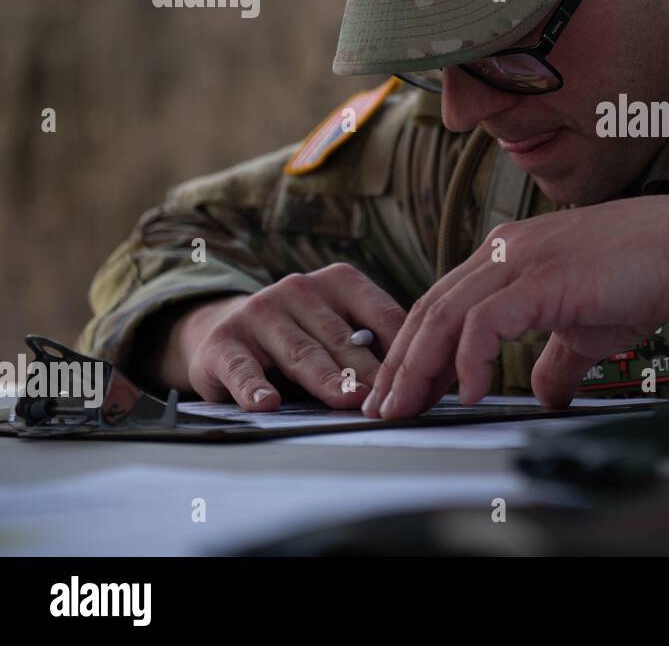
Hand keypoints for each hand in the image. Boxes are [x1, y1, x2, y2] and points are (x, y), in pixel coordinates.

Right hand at [161, 263, 405, 410]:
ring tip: (347, 401)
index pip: (382, 315)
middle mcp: (300, 289)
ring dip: (326, 379)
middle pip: (344, 339)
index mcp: (340, 282)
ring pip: (302, 353)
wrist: (222, 334)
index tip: (425, 379)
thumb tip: (428, 379)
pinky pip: (244, 369)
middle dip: (369, 372)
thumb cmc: (300, 338)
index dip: (404, 350)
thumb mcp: (338, 330)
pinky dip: (255, 388)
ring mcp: (261, 312)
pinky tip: (268, 404)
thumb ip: (374, 346)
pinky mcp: (225, 343)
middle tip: (389, 399)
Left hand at [365, 192, 668, 417]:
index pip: (444, 302)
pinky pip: (486, 321)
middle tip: (383, 406)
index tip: (403, 390)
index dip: (416, 347)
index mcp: (510, 254)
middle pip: (431, 307)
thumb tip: (545, 395)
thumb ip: (557, 359)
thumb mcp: (588, 328)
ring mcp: (522, 258)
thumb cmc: (647, 276)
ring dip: (420, 365)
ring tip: (405, 406)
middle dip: (402, 361)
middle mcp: (506, 249)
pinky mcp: (543, 277)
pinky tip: (467, 391)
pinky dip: (469, 358)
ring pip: (446, 313)